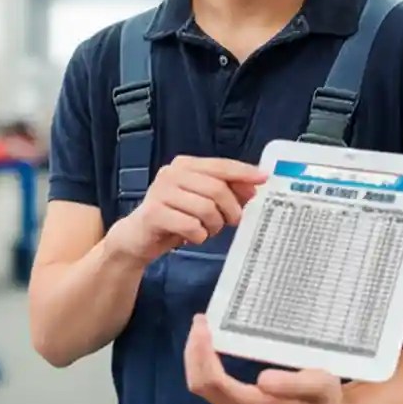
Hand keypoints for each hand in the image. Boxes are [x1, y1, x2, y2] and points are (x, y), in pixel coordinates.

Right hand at [104, 156, 265, 264]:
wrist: (138, 238)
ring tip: (208, 231)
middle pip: (217, 188)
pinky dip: (199, 236)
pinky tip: (193, 237)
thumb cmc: (175, 218)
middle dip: (230, 209)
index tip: (264, 179)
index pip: (220, 165)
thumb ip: (226, 192)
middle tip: (232, 222)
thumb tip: (253, 187)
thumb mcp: (203, 202)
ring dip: (214, 226)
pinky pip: (191, 226)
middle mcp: (171, 173)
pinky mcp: (154, 213)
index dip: (243, 172)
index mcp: (185, 165)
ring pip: (206, 208)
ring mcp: (161, 192)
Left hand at [185, 314, 343, 403]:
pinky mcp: (238, 403)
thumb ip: (293, 385)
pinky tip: (213, 344)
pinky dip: (206, 361)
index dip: (202, 353)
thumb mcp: (318, 388)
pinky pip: (211, 383)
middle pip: (200, 383)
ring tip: (203, 328)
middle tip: (200, 321)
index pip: (213, 382)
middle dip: (194, 350)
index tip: (203, 324)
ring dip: (198, 355)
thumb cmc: (322, 398)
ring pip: (202, 384)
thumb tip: (263, 379)